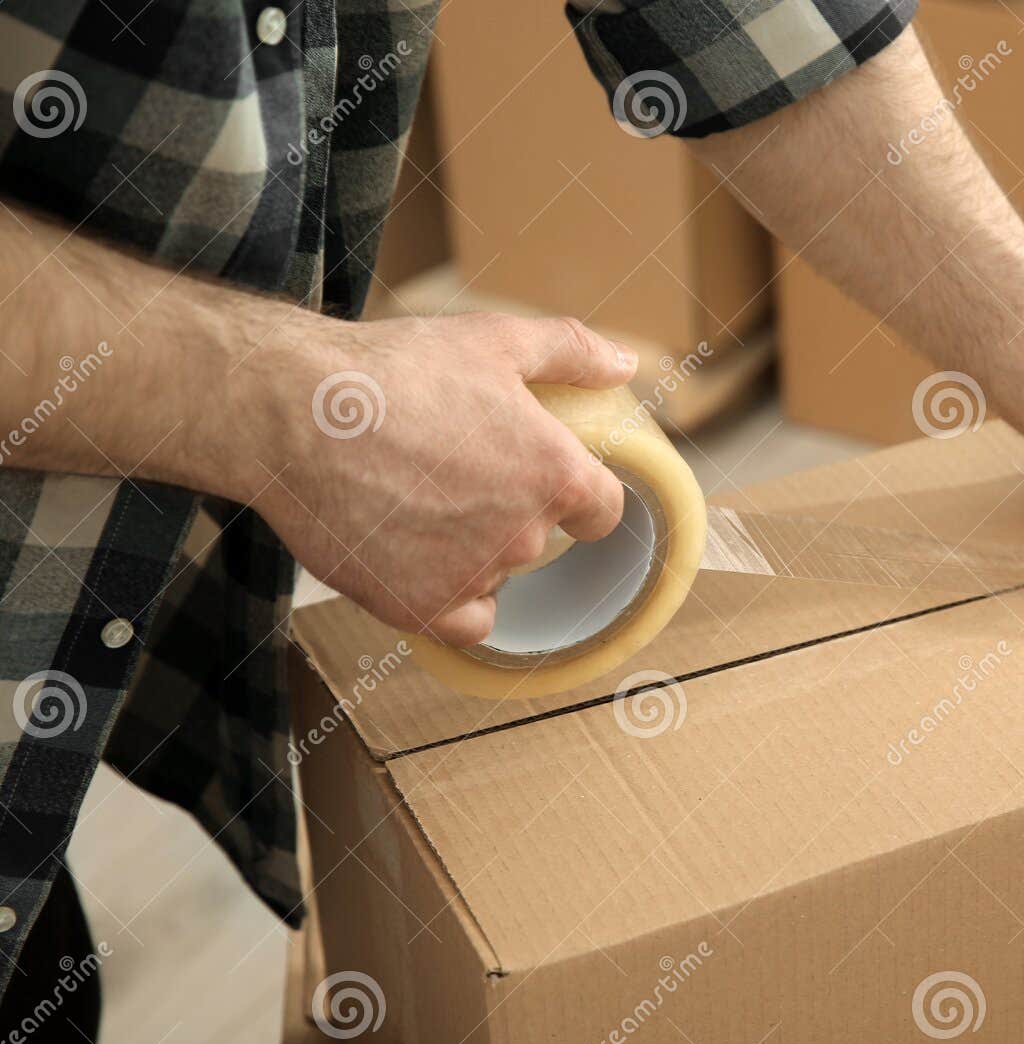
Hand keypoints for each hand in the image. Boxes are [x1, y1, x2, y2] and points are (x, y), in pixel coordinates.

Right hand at [254, 313, 635, 646]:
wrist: (293, 413)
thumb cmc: (394, 372)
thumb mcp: (494, 340)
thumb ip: (571, 353)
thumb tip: (627, 362)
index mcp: (557, 475)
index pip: (603, 511)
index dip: (578, 496)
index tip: (539, 478)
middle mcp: (525, 535)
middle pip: (540, 539)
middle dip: (510, 511)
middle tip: (451, 470)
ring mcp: (474, 577)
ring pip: (496, 574)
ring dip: (472, 550)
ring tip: (415, 499)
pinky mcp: (422, 609)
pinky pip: (463, 619)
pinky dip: (447, 595)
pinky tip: (414, 553)